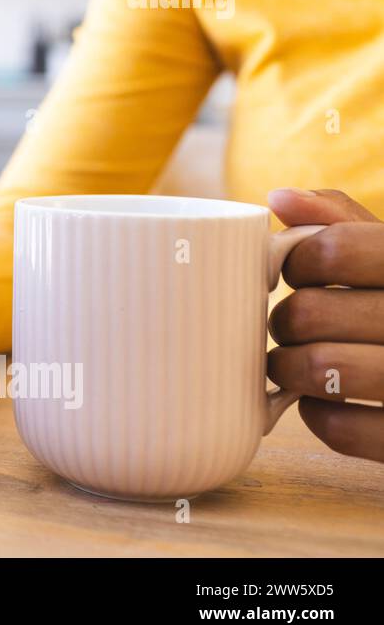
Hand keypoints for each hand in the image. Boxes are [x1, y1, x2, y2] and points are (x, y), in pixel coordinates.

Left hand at [267, 188, 383, 462]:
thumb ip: (345, 223)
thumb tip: (279, 198)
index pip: (332, 249)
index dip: (296, 261)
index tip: (298, 273)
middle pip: (310, 311)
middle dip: (284, 320)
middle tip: (291, 325)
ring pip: (320, 367)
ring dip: (287, 367)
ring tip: (294, 363)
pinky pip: (341, 426)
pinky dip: (317, 414)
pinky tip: (324, 402)